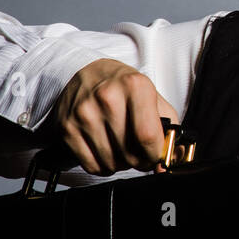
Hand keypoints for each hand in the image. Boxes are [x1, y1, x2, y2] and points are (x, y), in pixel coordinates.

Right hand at [50, 58, 177, 175]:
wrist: (88, 72)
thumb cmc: (125, 88)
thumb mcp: (154, 97)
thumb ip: (169, 129)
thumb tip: (171, 161)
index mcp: (135, 86)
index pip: (147, 136)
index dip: (155, 154)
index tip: (156, 156)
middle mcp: (107, 97)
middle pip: (129, 153)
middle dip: (139, 161)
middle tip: (139, 152)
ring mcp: (84, 113)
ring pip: (110, 162)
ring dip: (121, 164)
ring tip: (122, 148)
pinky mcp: (67, 127)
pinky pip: (91, 165)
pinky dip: (102, 166)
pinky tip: (106, 151)